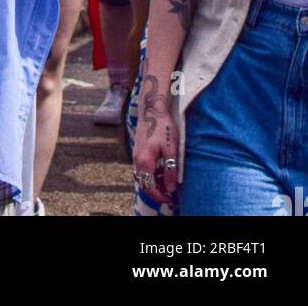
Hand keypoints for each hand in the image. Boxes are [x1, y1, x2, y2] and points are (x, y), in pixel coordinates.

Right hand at [132, 73, 178, 204]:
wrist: (152, 108)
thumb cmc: (163, 127)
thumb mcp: (171, 150)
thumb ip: (170, 170)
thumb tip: (170, 188)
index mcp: (145, 162)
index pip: (149, 187)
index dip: (159, 196)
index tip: (170, 199)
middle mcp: (137, 160)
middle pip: (144, 183)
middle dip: (156, 191)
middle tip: (170, 193)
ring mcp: (136, 154)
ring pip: (143, 175)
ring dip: (154, 182)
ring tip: (168, 181)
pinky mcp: (138, 149)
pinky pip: (142, 167)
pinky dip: (151, 173)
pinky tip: (162, 168)